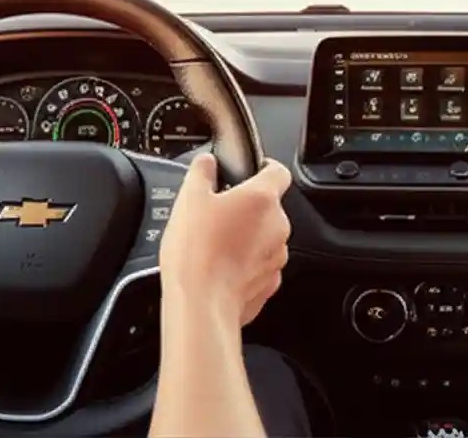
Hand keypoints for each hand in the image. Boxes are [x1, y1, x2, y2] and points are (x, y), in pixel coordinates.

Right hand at [159, 154, 292, 325]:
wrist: (201, 304)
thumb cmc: (196, 253)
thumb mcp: (189, 199)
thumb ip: (202, 171)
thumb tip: (207, 163)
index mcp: (262, 198)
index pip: (278, 171)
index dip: (264, 167)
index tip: (252, 170)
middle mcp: (278, 226)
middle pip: (268, 206)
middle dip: (246, 208)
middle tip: (217, 214)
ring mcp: (276, 256)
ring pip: (265, 237)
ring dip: (246, 236)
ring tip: (215, 243)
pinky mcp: (270, 282)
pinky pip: (260, 264)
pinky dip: (245, 263)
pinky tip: (220, 266)